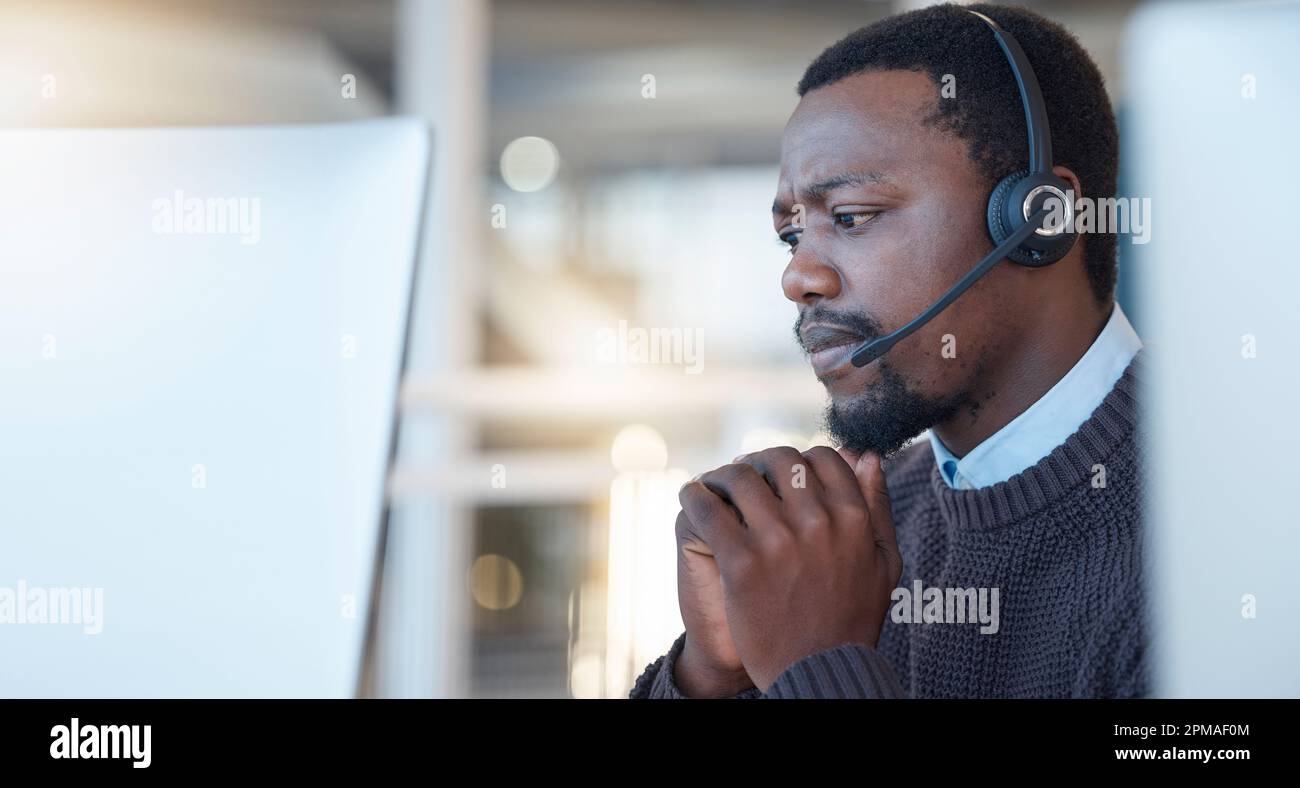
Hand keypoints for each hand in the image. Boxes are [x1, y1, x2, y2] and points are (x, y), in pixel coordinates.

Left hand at [677, 446, 901, 691]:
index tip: (782, 476)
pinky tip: (691, 498)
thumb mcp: (883, 562)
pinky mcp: (741, 562)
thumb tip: (867, 456)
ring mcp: (777, 540)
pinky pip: (708, 509)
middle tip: (746, 477)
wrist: (819, 673)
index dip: (800, 460)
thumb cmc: (851, 619)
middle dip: (761, 463)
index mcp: (852, 517)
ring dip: (725, 476)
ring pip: (741, 477)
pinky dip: (695, 496)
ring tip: (715, 487)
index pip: (821, 457)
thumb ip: (877, 505)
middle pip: (780, 459)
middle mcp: (817, 521)